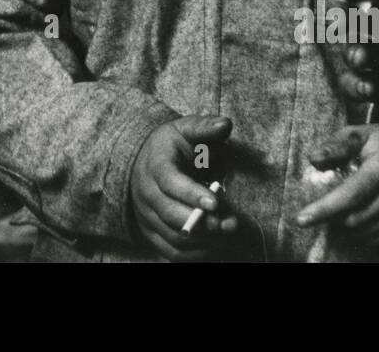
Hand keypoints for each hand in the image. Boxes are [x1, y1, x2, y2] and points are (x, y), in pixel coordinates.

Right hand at [128, 114, 237, 260]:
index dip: (191, 194)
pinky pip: (172, 253)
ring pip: (174, 237)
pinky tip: (217, 246)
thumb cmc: (174, 145)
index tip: (215, 203)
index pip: (170, 182)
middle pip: (171, 215)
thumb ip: (206, 127)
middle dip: (204, 222)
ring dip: (204, 240)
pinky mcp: (152, 234)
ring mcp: (147, 216)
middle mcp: (147, 193)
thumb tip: (224, 124)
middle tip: (231, 223)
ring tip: (228, 231)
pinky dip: (196, 254)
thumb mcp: (187, 129)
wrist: (146, 161)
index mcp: (155, 164)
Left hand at [295, 123, 378, 245]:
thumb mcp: (361, 133)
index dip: (325, 208)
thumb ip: (336, 146)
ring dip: (347, 227)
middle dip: (333, 218)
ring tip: (341, 212)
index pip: (352, 194)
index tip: (302, 218)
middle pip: (356, 218)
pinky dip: (365, 233)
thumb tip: (313, 159)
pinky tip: (359, 218)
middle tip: (322, 210)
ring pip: (367, 232)